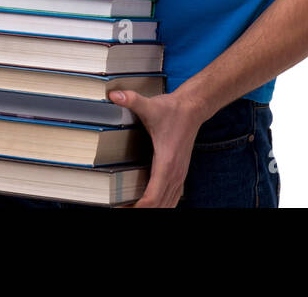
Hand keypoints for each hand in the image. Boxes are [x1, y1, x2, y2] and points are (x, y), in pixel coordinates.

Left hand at [108, 89, 206, 207]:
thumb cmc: (172, 110)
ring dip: (151, 210)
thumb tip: (113, 95)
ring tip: (129, 208)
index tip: (120, 209)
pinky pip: (171, 199)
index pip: (152, 198)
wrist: (193, 108)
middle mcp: (174, 174)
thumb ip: (132, 100)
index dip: (137, 208)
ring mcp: (178, 176)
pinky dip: (160, 206)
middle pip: (159, 206)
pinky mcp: (179, 174)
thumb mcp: (150, 105)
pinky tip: (148, 206)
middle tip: (119, 210)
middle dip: (139, 212)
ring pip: (166, 205)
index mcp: (166, 163)